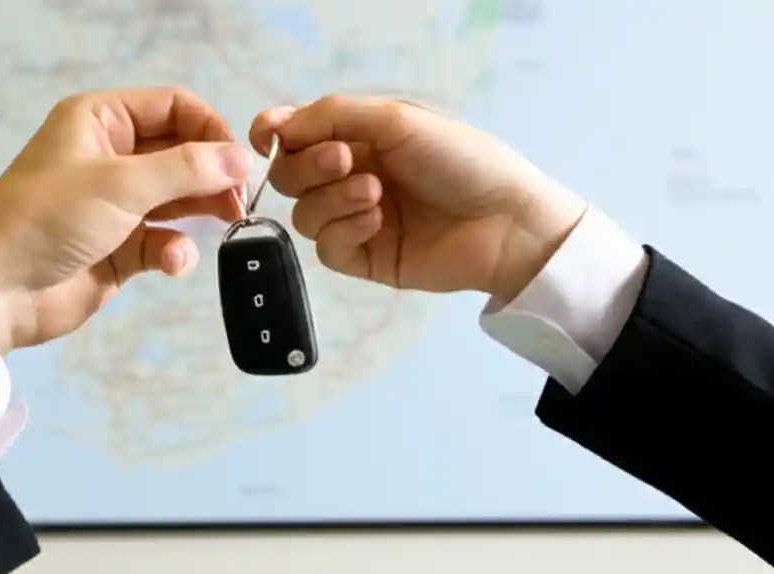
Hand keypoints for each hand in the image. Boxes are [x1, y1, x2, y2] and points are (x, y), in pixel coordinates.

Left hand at [0, 86, 252, 353]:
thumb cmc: (43, 220)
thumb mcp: (120, 183)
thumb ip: (187, 169)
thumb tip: (241, 158)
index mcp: (100, 120)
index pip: (174, 107)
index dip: (211, 129)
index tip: (240, 160)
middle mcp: (109, 156)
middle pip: (183, 153)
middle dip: (213, 174)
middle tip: (240, 199)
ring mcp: (116, 204)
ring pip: (179, 198)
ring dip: (202, 210)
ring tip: (227, 222)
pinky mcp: (121, 248)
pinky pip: (166, 241)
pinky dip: (176, 250)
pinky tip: (172, 261)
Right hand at [249, 96, 585, 301]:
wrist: (505, 221)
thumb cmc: (462, 160)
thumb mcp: (397, 118)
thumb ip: (333, 115)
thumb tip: (277, 126)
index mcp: (359, 137)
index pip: (294, 135)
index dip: (273, 135)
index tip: (268, 137)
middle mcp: (352, 176)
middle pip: (290, 176)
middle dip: (307, 166)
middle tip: (345, 161)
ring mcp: (357, 220)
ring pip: (304, 214)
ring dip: (332, 199)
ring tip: (375, 194)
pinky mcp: (366, 259)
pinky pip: (327, 249)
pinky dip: (344, 230)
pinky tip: (377, 220)